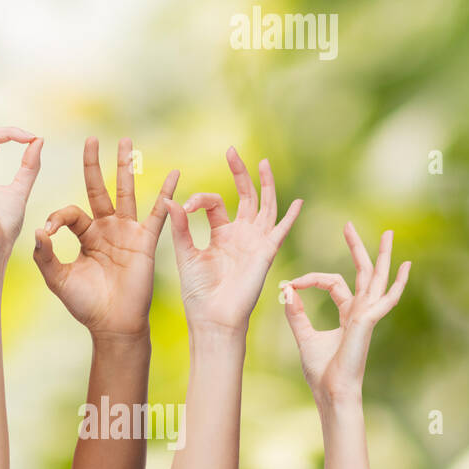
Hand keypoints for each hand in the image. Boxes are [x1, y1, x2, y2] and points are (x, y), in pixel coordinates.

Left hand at [33, 137, 178, 339]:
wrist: (112, 324)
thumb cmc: (85, 303)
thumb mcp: (57, 278)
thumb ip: (45, 255)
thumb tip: (38, 230)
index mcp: (85, 235)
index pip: (71, 212)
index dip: (58, 217)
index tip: (49, 230)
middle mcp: (106, 228)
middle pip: (99, 189)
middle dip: (95, 164)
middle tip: (92, 138)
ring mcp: (127, 232)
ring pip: (126, 193)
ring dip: (126, 167)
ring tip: (126, 141)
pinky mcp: (145, 241)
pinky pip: (157, 214)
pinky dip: (166, 194)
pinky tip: (173, 173)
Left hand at [166, 147, 301, 336]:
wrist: (213, 317)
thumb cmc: (198, 291)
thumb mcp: (185, 253)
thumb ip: (181, 227)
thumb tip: (170, 200)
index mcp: (220, 234)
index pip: (214, 203)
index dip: (199, 199)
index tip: (185, 206)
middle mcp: (240, 234)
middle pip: (244, 196)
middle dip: (239, 173)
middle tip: (231, 151)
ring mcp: (255, 242)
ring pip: (264, 205)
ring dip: (265, 184)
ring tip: (263, 162)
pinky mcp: (265, 252)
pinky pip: (281, 231)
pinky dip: (290, 216)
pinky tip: (298, 201)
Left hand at [285, 224, 410, 403]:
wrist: (331, 392)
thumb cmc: (321, 370)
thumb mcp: (303, 335)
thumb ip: (296, 312)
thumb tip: (286, 290)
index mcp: (347, 313)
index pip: (333, 282)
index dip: (311, 278)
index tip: (290, 282)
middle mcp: (361, 311)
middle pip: (362, 272)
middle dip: (357, 248)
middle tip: (349, 225)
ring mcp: (368, 316)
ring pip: (376, 279)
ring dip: (381, 256)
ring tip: (386, 234)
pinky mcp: (367, 323)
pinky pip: (384, 299)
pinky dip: (395, 284)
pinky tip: (404, 268)